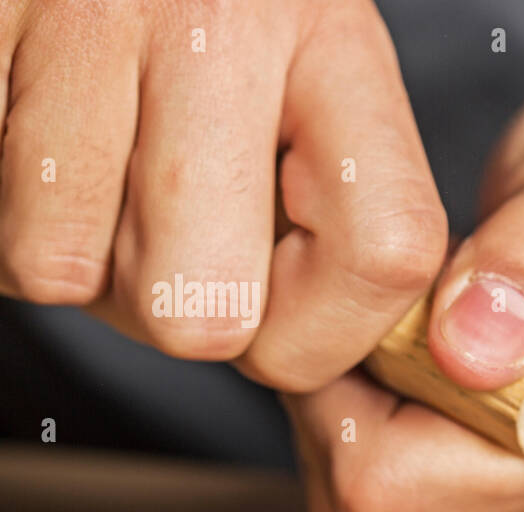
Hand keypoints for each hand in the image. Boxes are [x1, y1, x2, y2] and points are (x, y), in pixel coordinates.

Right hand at [0, 0, 444, 390]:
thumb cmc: (206, 33)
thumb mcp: (312, 91)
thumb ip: (349, 223)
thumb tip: (314, 363)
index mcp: (335, 46)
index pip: (384, 257)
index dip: (325, 335)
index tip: (288, 305)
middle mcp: (219, 21)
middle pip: (207, 313)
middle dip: (178, 311)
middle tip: (171, 232)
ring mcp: (87, 16)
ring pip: (62, 270)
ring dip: (69, 254)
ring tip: (91, 170)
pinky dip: (1, 213)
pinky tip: (33, 143)